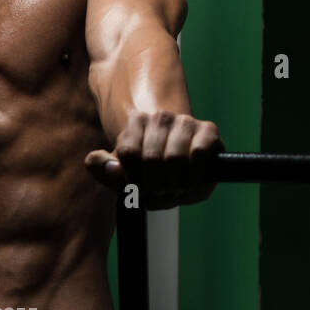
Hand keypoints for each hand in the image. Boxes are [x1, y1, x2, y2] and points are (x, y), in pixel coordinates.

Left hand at [85, 110, 223, 208]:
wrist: (180, 164)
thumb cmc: (146, 171)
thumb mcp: (117, 172)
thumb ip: (101, 168)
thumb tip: (113, 169)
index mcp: (136, 122)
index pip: (129, 153)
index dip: (134, 179)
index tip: (139, 188)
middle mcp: (160, 117)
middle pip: (152, 159)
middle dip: (156, 186)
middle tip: (159, 192)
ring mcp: (185, 121)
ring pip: (175, 158)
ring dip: (175, 184)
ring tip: (174, 189)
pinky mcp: (208, 130)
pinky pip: (198, 154)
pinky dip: (193, 176)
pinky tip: (189, 181)